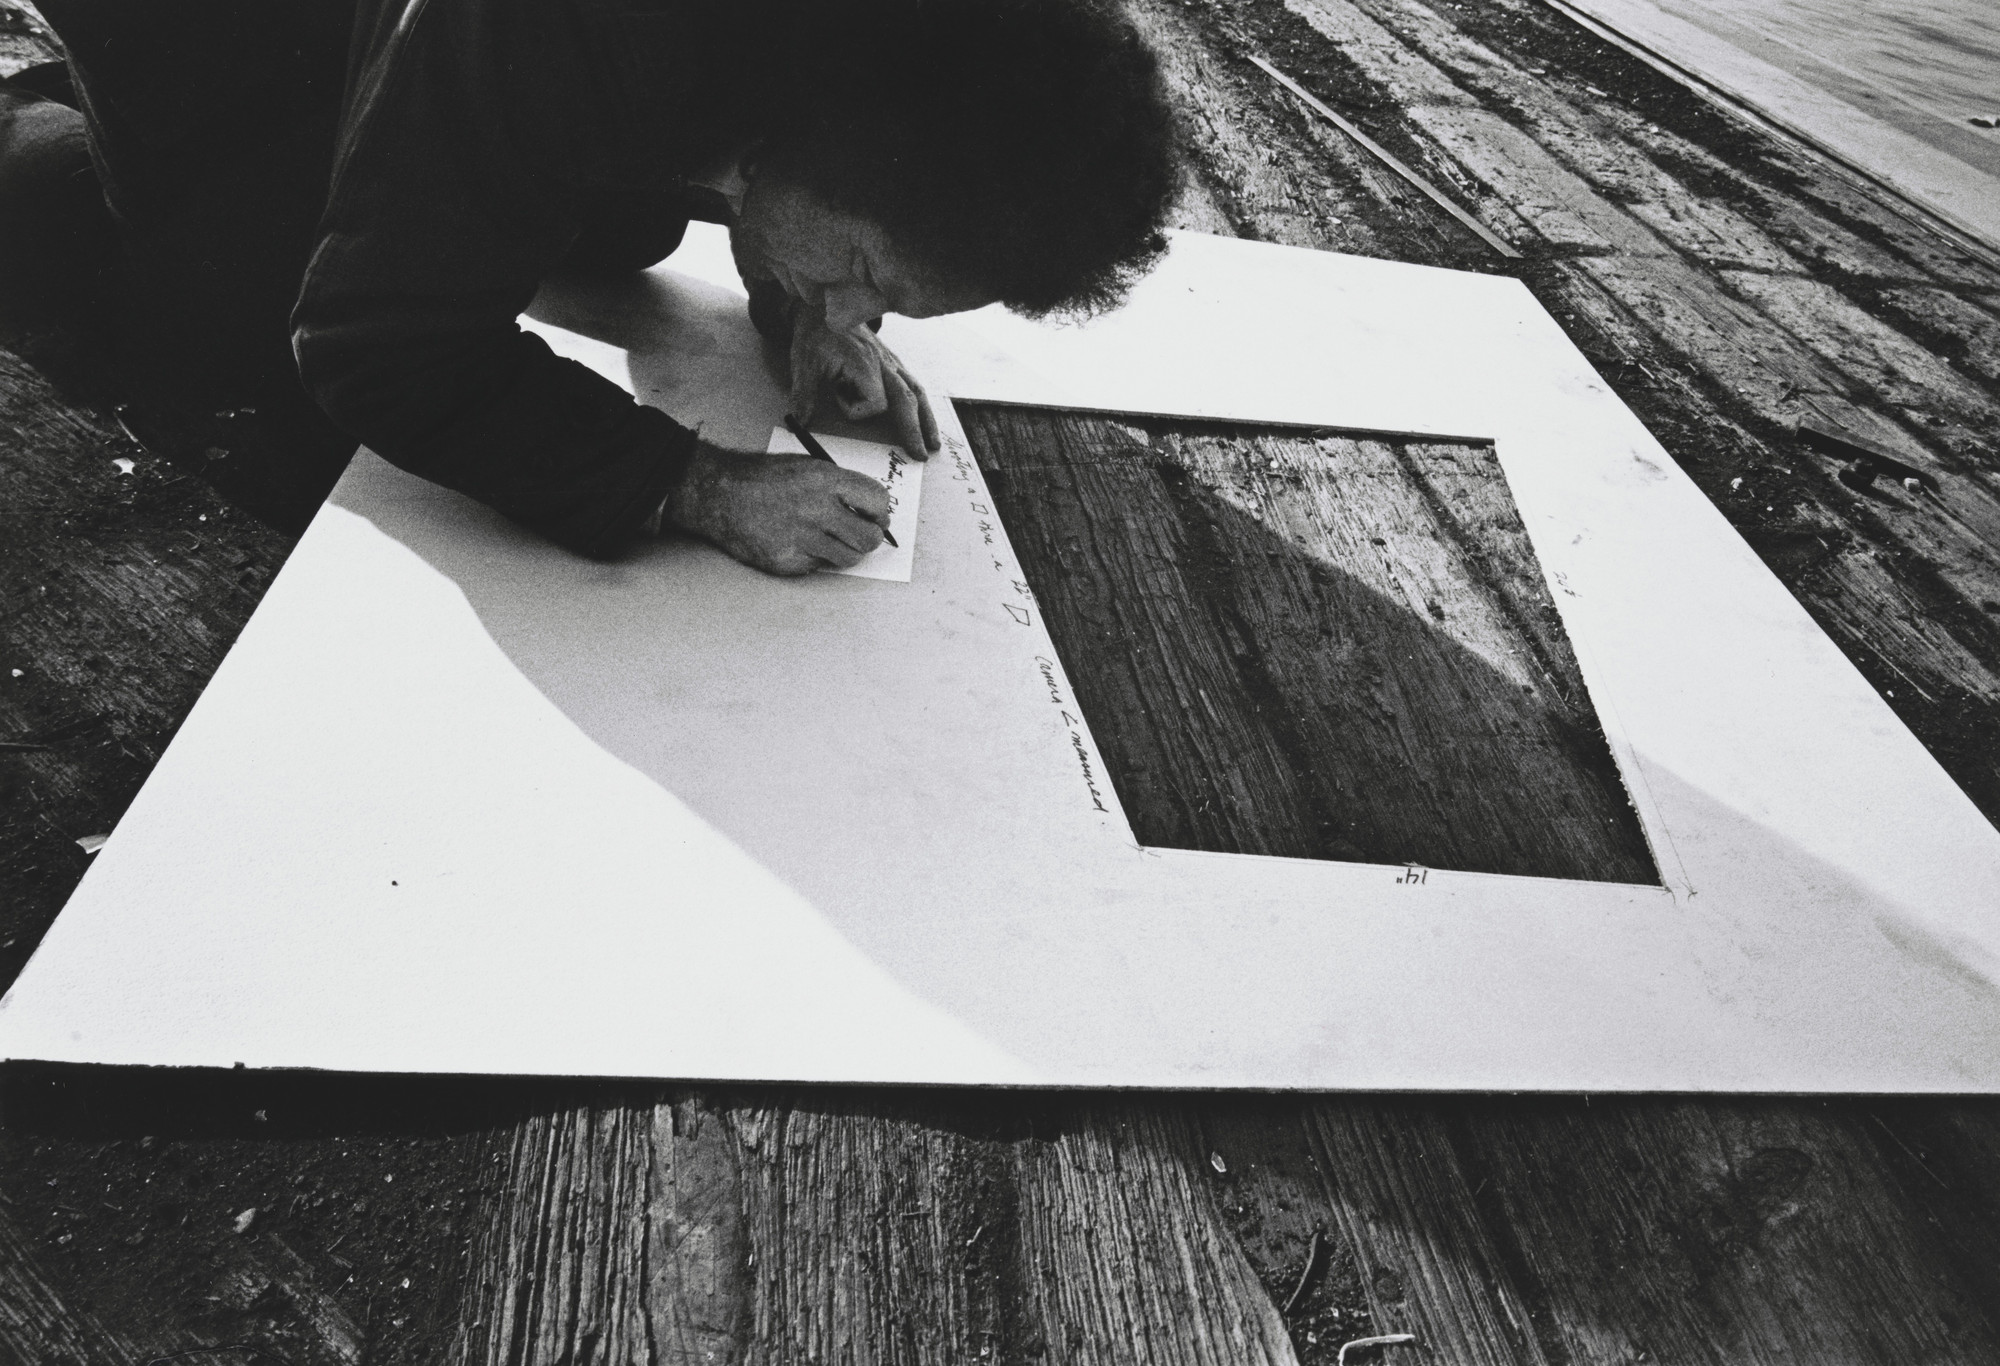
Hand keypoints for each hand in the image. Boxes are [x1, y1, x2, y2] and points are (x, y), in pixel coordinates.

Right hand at [665, 442, 888, 575]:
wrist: (719, 494)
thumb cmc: (762, 478)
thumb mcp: (806, 465)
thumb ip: (839, 485)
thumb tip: (868, 509)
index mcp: (825, 480)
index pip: (878, 501)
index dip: (880, 512)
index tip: (875, 516)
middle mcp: (817, 510)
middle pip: (869, 538)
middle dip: (870, 538)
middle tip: (861, 534)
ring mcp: (802, 539)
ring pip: (848, 559)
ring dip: (844, 552)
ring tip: (828, 539)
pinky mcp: (788, 562)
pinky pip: (818, 567)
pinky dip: (814, 559)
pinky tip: (798, 543)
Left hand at [789, 311, 939, 459]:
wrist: (826, 305)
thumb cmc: (816, 333)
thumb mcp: (804, 362)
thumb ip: (803, 394)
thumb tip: (799, 423)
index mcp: (864, 363)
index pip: (875, 402)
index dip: (857, 411)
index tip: (837, 397)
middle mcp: (884, 363)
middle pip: (907, 400)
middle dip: (914, 429)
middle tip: (920, 455)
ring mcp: (892, 361)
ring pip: (917, 392)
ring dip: (927, 419)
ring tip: (933, 443)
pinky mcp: (892, 361)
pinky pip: (914, 384)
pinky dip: (922, 404)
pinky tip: (926, 419)